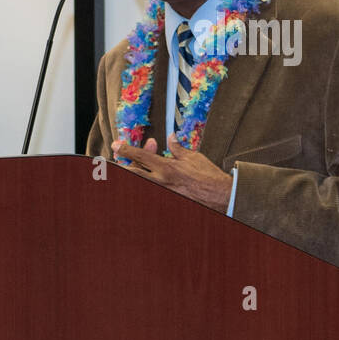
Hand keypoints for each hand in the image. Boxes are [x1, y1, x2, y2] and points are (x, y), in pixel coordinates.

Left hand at [111, 134, 233, 212]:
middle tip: (119, 159)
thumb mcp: (193, 157)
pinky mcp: (165, 202)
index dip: (125, 150)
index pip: (140, 156)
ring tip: (137, 167)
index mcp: (166, 168)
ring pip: (139, 183)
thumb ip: (177, 148)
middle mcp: (160, 182)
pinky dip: (147, 184)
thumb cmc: (210, 177)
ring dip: (136, 174)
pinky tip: (151, 179)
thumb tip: (170, 138)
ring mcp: (161, 194)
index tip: (116, 145)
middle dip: (123, 165)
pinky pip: (150, 191)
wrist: (222, 197)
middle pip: (132, 173)